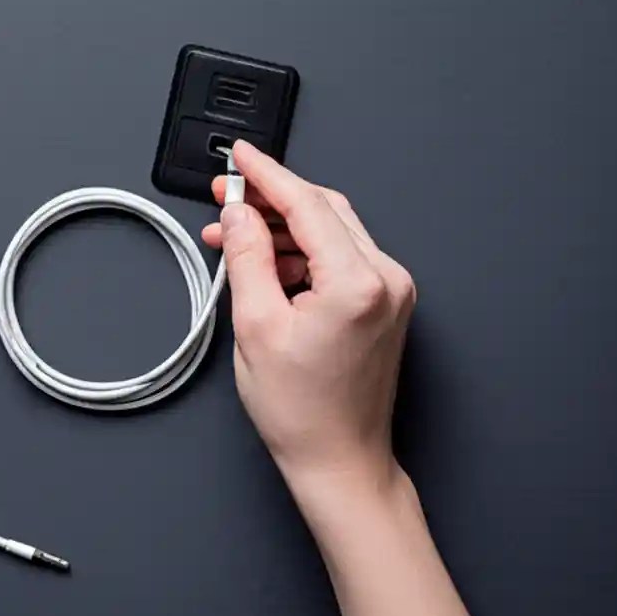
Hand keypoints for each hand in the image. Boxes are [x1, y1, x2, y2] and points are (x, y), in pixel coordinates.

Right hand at [201, 141, 415, 492]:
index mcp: (358, 283)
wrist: (339, 459)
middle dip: (270, 199)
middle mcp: (385, 279)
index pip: (307, 204)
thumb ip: (247, 258)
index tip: (240, 156)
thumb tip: (239, 214)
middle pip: (323, 210)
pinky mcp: (385, 302)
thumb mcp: (255, 327)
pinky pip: (340, 257)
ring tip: (233, 239)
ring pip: (331, 231)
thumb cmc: (304, 412)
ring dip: (281, 229)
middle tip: (225, 197)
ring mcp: (391, 290)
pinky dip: (301, 253)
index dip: (266, 174)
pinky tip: (265, 263)